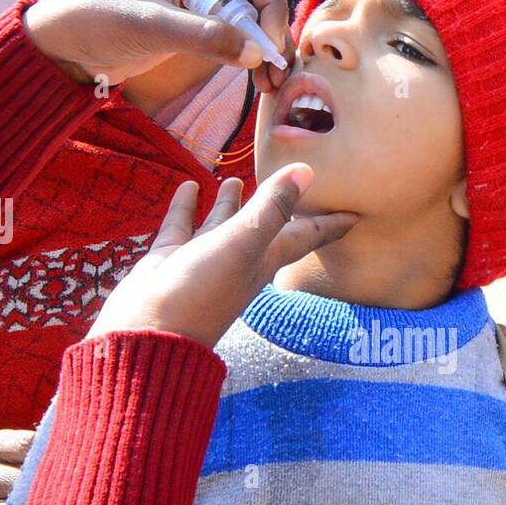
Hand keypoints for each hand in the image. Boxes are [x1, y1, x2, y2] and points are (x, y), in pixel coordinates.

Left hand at [22, 0, 293, 93]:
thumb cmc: (90, 18)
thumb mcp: (147, 25)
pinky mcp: (191, 22)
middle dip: (270, 31)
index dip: (270, 2)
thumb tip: (255, 54)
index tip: (269, 43)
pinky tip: (254, 79)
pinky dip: (246, 56)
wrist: (58, 44)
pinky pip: (232, 35)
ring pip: (248, 17)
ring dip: (263, 49)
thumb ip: (202, 36)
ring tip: (270, 84)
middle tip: (278, 72)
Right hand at [85, 164, 357, 347]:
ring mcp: (203, 260)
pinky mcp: (171, 259)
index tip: (356, 214)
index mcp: (263, 259)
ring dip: (229, 202)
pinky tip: (190, 186)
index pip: (305, 235)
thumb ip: (272, 207)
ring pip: (221, 223)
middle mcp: (237, 259)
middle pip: (264, 226)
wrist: (148, 334)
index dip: (330, 224)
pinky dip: (187, 206)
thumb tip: (307, 170)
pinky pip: (182, 226)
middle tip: (291, 185)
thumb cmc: (202, 292)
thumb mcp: (243, 244)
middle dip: (278, 205)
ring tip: (234, 178)